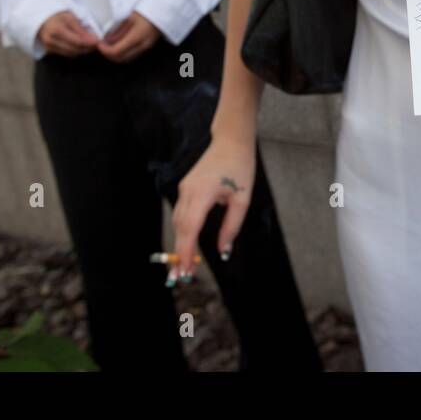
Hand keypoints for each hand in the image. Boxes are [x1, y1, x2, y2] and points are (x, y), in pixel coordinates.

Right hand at [36, 11, 98, 55]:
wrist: (39, 18)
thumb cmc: (56, 15)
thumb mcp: (69, 17)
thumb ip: (80, 28)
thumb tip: (93, 38)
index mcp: (58, 30)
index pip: (78, 41)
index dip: (90, 42)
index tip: (98, 40)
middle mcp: (52, 40)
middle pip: (75, 49)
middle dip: (88, 48)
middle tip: (97, 44)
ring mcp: (50, 47)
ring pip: (71, 53)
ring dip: (83, 51)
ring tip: (91, 45)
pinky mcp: (49, 51)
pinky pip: (66, 54)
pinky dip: (75, 52)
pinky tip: (81, 47)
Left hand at [97, 11, 160, 62]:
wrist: (166, 7)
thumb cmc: (147, 7)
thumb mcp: (129, 15)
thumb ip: (117, 29)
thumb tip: (106, 39)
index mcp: (137, 37)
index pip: (116, 51)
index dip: (104, 50)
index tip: (98, 43)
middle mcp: (142, 45)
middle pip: (120, 59)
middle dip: (108, 54)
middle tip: (101, 45)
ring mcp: (146, 47)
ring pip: (126, 59)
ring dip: (115, 55)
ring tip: (108, 45)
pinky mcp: (148, 46)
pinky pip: (133, 55)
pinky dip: (123, 53)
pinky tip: (119, 44)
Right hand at [169, 131, 254, 282]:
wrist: (230, 141)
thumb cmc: (240, 168)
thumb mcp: (242, 199)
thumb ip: (232, 226)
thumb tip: (223, 251)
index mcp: (202, 193)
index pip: (190, 228)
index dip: (187, 252)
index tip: (186, 270)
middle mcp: (188, 191)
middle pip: (180, 229)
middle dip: (179, 255)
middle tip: (179, 278)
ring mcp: (184, 188)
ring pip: (178, 222)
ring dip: (179, 245)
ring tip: (182, 267)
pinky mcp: (185, 188)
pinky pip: (181, 213)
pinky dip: (182, 232)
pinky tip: (185, 246)